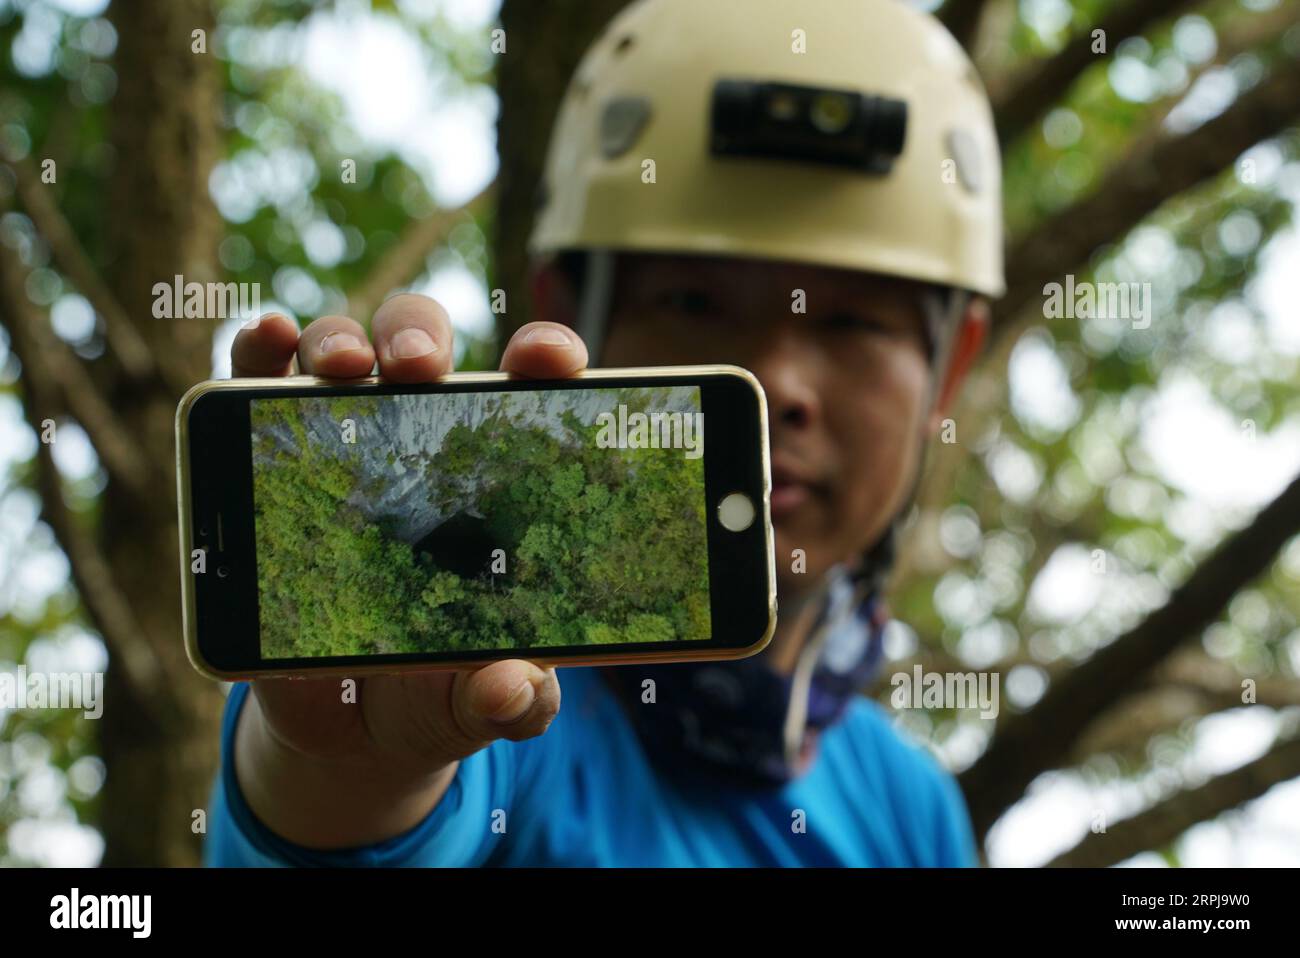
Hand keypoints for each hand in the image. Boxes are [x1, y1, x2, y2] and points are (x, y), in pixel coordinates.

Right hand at [228, 295, 587, 847]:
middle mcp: (416, 438)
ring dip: (338, 339)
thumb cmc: (439, 686)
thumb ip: (514, 697)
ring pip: (337, 348)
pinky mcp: (268, 461)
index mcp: (494, 475)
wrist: (348, 723)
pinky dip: (256, 350)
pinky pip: (253, 386)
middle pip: (420, 344)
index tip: (553, 360)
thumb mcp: (483, 698)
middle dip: (420, 336)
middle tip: (421, 369)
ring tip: (343, 369)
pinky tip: (268, 339)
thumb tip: (513, 687)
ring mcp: (339, 441)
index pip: (527, 389)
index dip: (545, 354)